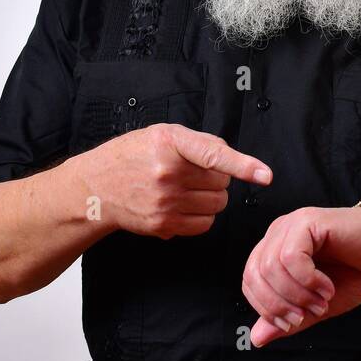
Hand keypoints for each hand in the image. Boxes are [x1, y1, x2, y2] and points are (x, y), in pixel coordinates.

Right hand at [83, 124, 271, 237]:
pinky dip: (201, 216)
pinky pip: (204, 225)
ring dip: (211, 198)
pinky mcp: (164, 224)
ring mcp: (166, 202)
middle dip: (216, 178)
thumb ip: (198, 142)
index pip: (213, 155)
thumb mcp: (162, 135)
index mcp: (169, 143)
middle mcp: (168, 173)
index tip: (264, 175)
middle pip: (222, 183)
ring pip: (217, 205)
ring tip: (186, 189)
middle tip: (193, 173)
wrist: (96, 188)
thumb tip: (230, 159)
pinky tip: (181, 205)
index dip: (243, 165)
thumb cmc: (131, 156)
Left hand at [242, 206, 360, 347]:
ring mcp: (292, 224)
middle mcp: (279, 234)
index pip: (249, 281)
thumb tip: (257, 338)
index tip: (293, 322)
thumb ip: (289, 319)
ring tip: (322, 300)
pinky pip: (291, 256)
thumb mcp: (317, 305)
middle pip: (254, 274)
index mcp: (275, 250)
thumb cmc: (356, 272)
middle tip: (306, 314)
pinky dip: (308, 279)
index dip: (266, 308)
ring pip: (271, 266)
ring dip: (297, 293)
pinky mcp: (308, 221)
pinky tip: (326, 286)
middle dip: (279, 304)